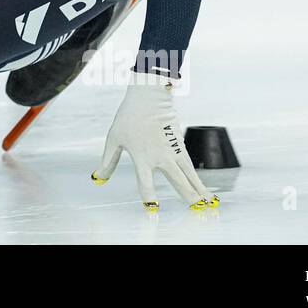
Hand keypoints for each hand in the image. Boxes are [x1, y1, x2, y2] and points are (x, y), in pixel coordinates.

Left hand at [92, 74, 216, 211]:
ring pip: (190, 174)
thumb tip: (97, 178)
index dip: (148, 197)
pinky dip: (197, 179)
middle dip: (189, 197)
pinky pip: (190, 166)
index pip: (145, 182)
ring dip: (200, 190)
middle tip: (199, 211)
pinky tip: (203, 189)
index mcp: (142, 157)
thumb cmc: (128, 117)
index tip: (152, 208)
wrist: (149, 97)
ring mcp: (173, 151)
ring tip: (209, 203)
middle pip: (178, 181)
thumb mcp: (113, 139)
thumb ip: (108, 161)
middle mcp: (161, 156)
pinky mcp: (181, 145)